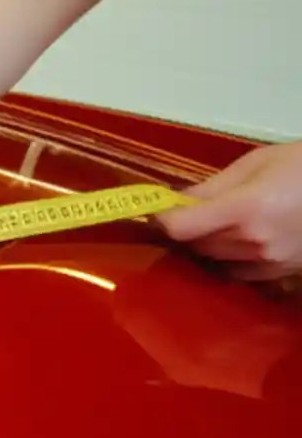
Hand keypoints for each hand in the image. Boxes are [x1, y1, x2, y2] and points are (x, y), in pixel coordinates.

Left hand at [156, 141, 301, 280]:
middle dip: (184, 231)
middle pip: (194, 246)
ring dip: (204, 246)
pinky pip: (237, 272)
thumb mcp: (255, 164)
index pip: (182, 228)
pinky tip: (236, 241)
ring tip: (214, 224)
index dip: (162, 220)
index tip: (157, 210)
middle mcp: (255, 242)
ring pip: (213, 261)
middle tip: (184, 213)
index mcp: (246, 208)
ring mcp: (270, 262)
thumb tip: (174, 202)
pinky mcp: (282, 273)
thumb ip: (211, 187)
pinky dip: (227, 259)